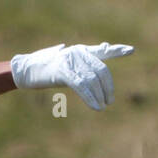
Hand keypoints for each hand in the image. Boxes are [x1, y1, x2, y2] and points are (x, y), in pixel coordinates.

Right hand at [10, 42, 133, 109]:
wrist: (26, 70)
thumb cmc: (45, 70)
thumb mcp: (66, 67)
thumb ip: (79, 67)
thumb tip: (90, 70)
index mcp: (80, 50)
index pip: (102, 51)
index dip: (117, 50)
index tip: (131, 50)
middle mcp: (78, 52)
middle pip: (100, 70)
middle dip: (107, 87)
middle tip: (109, 101)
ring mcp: (70, 60)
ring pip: (92, 80)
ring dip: (99, 96)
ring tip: (102, 106)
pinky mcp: (63, 71)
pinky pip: (81, 85)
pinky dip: (90, 97)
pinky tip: (95, 106)